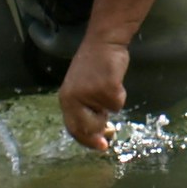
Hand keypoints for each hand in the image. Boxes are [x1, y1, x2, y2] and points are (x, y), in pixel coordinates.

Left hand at [59, 35, 131, 152]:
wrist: (104, 41)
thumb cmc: (94, 65)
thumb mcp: (81, 88)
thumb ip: (84, 108)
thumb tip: (98, 133)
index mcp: (66, 99)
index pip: (74, 128)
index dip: (87, 140)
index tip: (101, 146)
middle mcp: (75, 98)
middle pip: (91, 126)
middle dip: (102, 125)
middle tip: (109, 123)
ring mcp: (91, 93)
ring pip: (109, 113)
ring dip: (111, 103)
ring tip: (106, 83)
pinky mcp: (107, 88)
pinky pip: (118, 102)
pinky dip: (120, 94)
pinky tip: (114, 78)